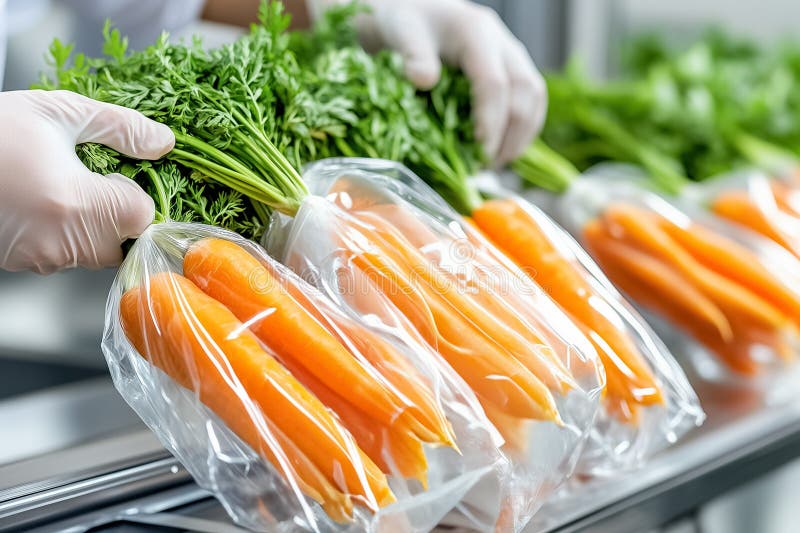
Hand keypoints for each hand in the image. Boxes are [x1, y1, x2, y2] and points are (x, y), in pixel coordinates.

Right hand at [0, 90, 173, 273]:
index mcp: (79, 205)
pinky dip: (64, 232)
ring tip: (60, 184)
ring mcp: (41, 258)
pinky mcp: (22, 263)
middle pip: (123, 242)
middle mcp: (64, 243)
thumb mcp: (58, 112)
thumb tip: (164, 142)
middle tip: (93, 178)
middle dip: (119, 213)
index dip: (134, 191)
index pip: (144, 217)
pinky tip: (41, 201)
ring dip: (92, 223)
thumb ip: (121, 128)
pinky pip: (63, 254)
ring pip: (94, 252)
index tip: (114, 171)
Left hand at [308, 0, 546, 165]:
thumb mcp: (402, 32)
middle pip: (525, 92)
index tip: (479, 154)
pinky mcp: (513, 69)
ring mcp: (512, 55)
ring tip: (498, 164)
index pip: (495, 83)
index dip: (491, 122)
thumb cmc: (408, 23)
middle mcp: (503, 43)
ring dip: (522, 134)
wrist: (418, 13)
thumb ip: (413, 55)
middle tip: (488, 166)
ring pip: (534, 96)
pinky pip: (531, 99)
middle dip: (511, 134)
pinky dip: (523, 127)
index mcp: (477, 33)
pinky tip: (504, 150)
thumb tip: (424, 79)